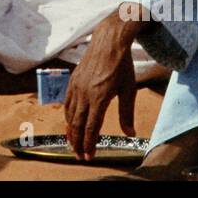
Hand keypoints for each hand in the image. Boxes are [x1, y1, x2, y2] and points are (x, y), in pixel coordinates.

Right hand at [64, 12, 142, 160]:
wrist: (108, 41)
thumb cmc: (122, 65)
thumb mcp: (129, 90)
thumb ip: (127, 113)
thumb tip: (130, 133)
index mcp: (99, 97)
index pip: (92, 127)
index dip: (89, 144)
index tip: (89, 156)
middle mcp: (84, 93)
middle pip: (78, 124)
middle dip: (78, 142)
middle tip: (79, 155)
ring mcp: (76, 86)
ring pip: (70, 114)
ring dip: (71, 131)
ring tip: (73, 142)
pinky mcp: (73, 80)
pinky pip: (67, 102)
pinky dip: (67, 115)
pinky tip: (70, 121)